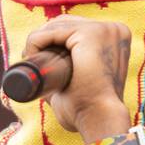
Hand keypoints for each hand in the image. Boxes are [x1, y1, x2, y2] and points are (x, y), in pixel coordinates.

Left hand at [21, 14, 131, 139]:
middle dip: (43, 39)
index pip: (75, 29)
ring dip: (37, 41)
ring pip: (56, 26)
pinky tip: (30, 56)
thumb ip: (69, 75)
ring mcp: (103, 29)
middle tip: (30, 62)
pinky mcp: (90, 33)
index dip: (52, 42)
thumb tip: (43, 76)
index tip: (39, 62)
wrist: (99, 120)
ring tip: (30, 62)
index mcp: (115, 39)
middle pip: (65, 24)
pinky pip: (52, 31)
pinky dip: (35, 42)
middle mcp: (114, 29)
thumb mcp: (81, 84)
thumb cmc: (88, 110)